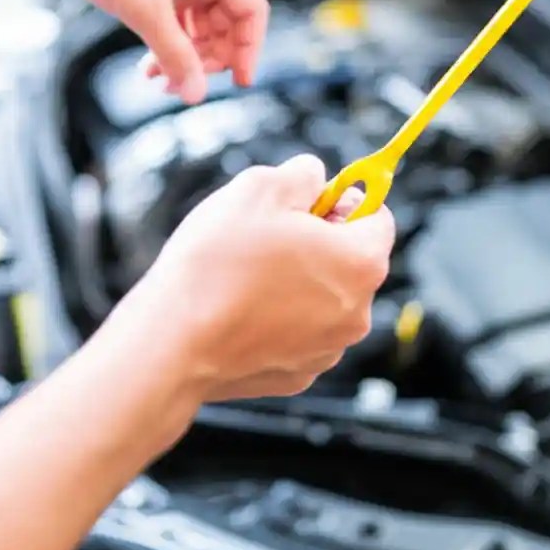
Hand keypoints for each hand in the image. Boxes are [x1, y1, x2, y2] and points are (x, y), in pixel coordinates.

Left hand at [32, 0, 268, 103]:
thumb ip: (175, 55)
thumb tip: (197, 94)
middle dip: (208, 59)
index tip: (239, 82)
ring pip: (198, 29)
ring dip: (183, 58)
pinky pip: (174, 25)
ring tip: (159, 81)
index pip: (251, 10)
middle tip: (185, 83)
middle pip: (226, 24)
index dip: (249, 48)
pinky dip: (165, 48)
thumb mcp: (144, 11)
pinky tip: (148, 69)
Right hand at [111, 155, 394, 401]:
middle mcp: (357, 313)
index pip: (378, 216)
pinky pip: (298, 332)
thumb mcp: (260, 187)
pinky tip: (239, 309)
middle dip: (318, 240)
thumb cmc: (217, 262)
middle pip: (351, 260)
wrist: (172, 341)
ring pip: (324, 298)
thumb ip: (302, 174)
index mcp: (361, 263)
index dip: (344, 198)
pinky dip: (278, 317)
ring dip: (298, 280)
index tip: (309, 198)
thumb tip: (315, 176)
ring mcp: (328, 350)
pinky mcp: (297, 375)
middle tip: (268, 232)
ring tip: (246, 272)